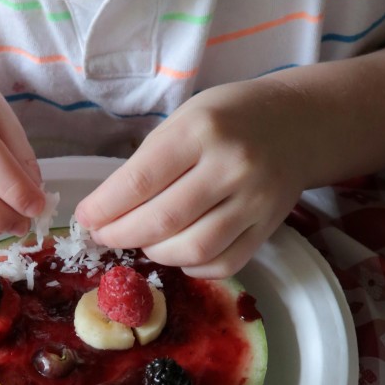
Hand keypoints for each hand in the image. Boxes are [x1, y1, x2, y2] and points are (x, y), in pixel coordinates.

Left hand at [74, 80, 309, 276]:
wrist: (299, 123)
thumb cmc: (229, 118)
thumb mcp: (185, 119)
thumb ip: (150, 162)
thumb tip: (105, 209)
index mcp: (201, 130)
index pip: (140, 181)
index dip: (104, 207)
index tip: (85, 218)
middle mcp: (230, 166)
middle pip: (163, 220)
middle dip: (121, 234)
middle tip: (104, 235)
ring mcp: (254, 201)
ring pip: (192, 248)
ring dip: (155, 253)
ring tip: (141, 241)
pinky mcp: (268, 227)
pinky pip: (223, 263)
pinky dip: (191, 266)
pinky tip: (178, 252)